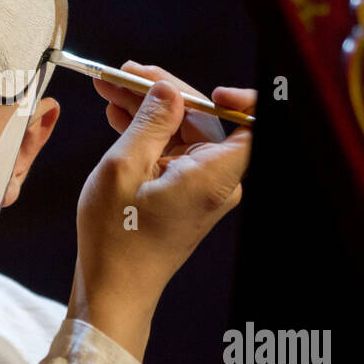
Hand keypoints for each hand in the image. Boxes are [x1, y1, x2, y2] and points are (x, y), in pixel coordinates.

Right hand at [69, 62, 255, 360]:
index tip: (202, 89)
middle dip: (164, 92)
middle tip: (124, 74)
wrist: (113, 289)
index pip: (253, 124)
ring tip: (111, 90)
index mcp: (215, 175)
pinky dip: (148, 133)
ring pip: (183, 132)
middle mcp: (217, 180)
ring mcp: (202, 187)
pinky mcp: (185, 193)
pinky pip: (173, 151)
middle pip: (205, 120)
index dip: (236, 98)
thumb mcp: (123, 167)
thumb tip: (166, 89)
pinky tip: (118, 116)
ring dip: (148, 109)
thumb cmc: (117, 240)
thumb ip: (149, 121)